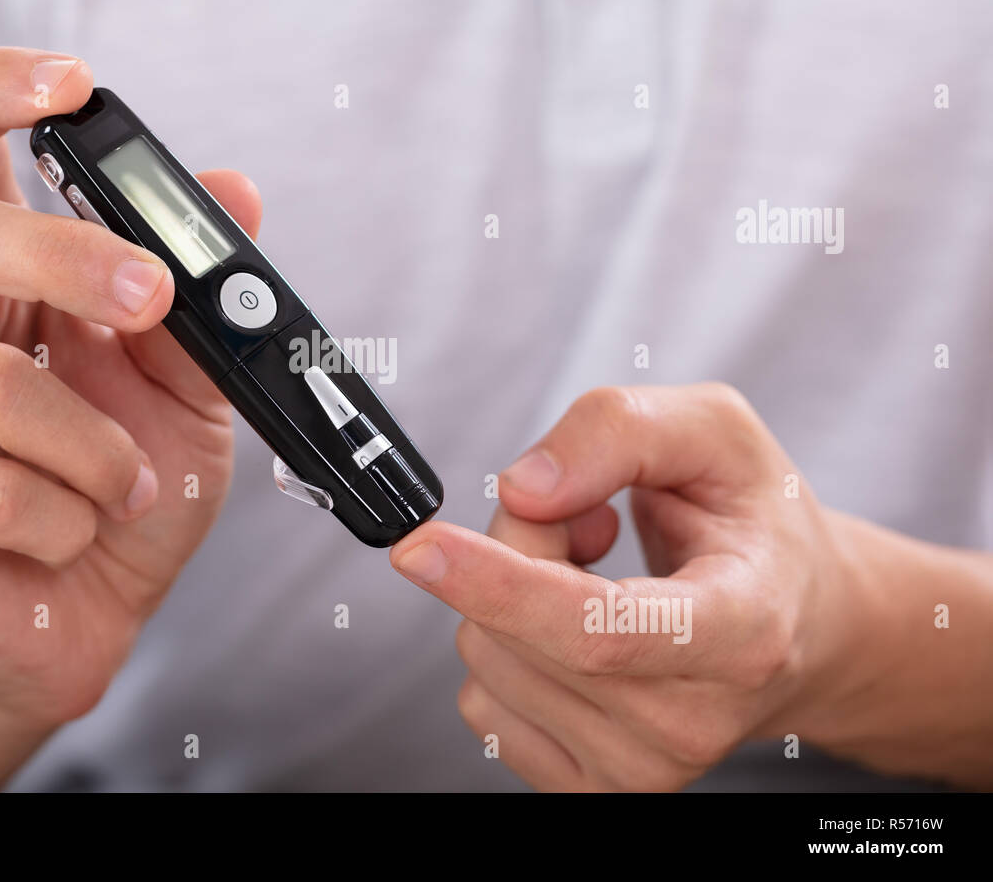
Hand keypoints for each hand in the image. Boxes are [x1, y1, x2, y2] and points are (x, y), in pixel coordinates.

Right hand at [0, 48, 260, 737]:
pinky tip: (75, 532)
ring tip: (126, 485)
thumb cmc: (124, 495)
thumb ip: (199, 303)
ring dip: (100, 447)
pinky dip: (73, 516)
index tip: (74, 85)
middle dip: (68, 259)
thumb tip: (234, 192)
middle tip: (152, 300)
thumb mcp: (188, 395)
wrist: (83, 620)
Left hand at [389, 383, 874, 790]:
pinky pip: (481, 702)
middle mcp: (694, 718)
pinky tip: (572, 625)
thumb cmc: (755, 524)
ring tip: (594, 573)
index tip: (420, 548)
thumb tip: (524, 490)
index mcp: (743, 629)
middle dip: (518, 541)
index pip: (602, 627)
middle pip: (521, 627)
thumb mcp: (713, 431)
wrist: (799, 625)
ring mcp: (642, 768)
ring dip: (511, 591)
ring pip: (487, 658)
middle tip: (584, 515)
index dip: (502, 584)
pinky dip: (506, 644)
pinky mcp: (591, 787)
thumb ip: (617, 432)